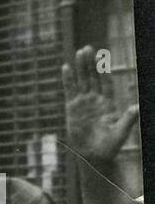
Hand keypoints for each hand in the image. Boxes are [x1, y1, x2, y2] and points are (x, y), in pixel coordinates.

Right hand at [63, 45, 140, 165]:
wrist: (94, 155)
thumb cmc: (110, 146)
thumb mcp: (120, 132)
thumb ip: (127, 119)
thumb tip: (137, 107)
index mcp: (108, 103)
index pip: (105, 82)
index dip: (103, 70)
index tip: (102, 56)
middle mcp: (95, 100)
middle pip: (92, 78)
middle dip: (90, 64)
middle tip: (87, 48)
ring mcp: (83, 103)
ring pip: (81, 81)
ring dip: (80, 68)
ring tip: (78, 52)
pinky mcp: (71, 109)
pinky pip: (69, 91)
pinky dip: (68, 80)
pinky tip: (66, 68)